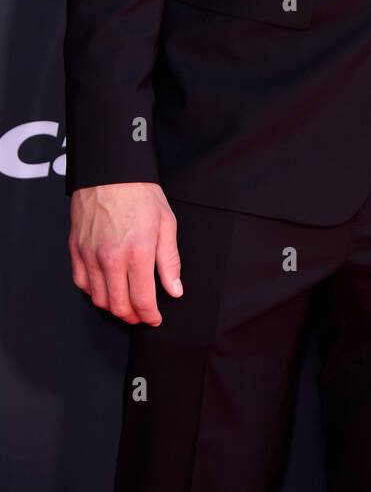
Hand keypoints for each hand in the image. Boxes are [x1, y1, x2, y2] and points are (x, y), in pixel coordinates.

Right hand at [69, 182, 181, 325]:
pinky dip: (93, 291)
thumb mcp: (167, 224)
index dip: (150, 315)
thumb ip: (170, 261)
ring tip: (125, 303)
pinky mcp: (76, 250)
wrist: (111, 172)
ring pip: (98, 298)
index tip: (155, 318)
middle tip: (141, 315)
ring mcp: (90, 255)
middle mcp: (111, 258)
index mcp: (138, 253)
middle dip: (132, 316)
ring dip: (113, 307)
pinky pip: (81, 283)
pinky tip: (105, 287)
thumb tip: (174, 290)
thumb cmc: (141, 194)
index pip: (142, 299)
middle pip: (118, 306)